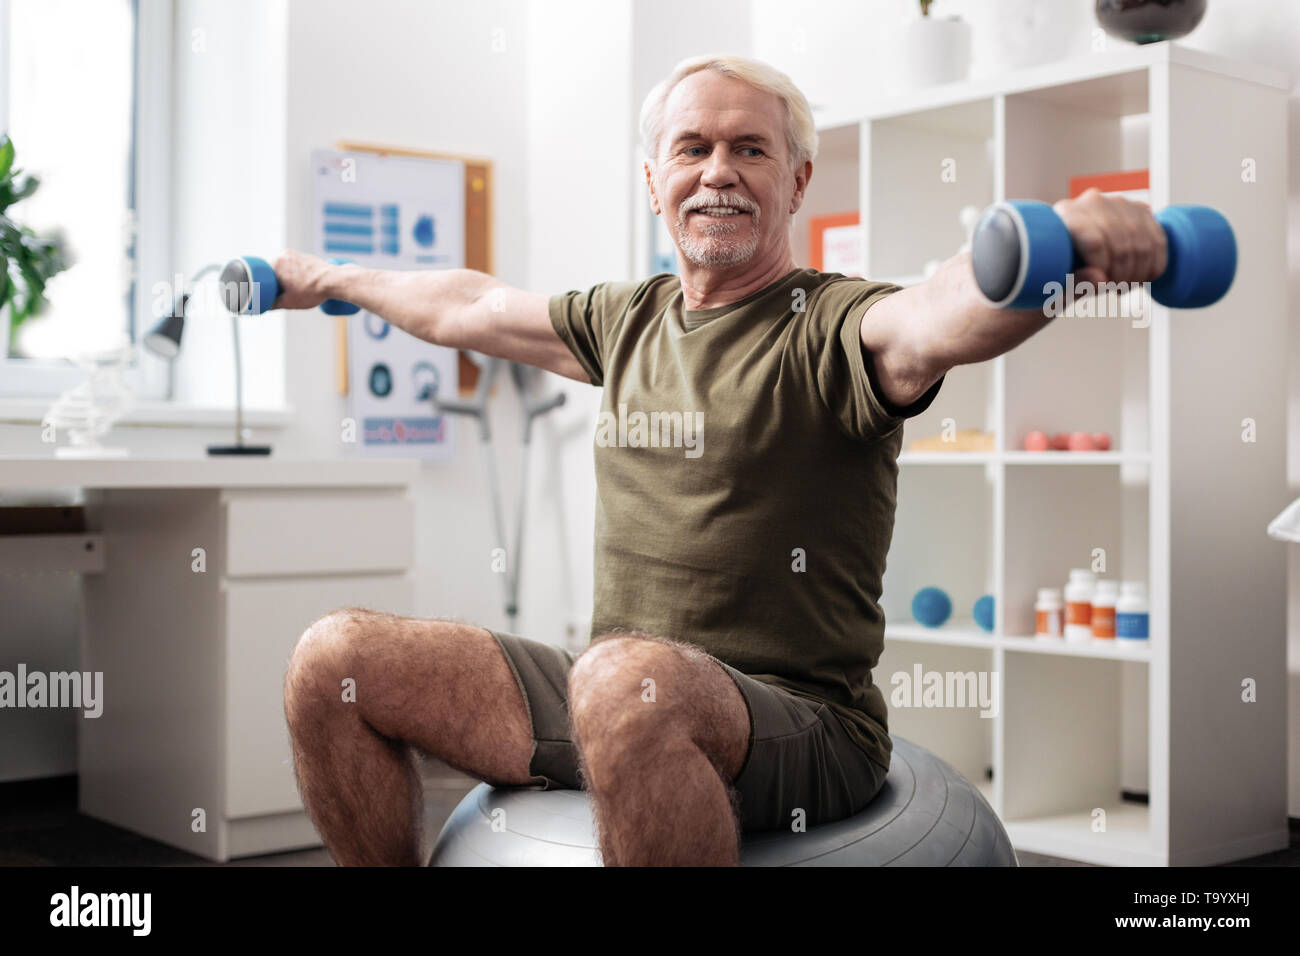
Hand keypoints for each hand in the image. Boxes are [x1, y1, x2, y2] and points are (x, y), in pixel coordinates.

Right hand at [268, 249, 333, 310]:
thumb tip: (265, 306)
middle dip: (277, 282)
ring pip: (287, 268)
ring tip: (294, 290)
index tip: (268, 292)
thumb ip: (273, 304)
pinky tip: (303, 284)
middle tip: (281, 294)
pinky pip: (298, 266)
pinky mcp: (309, 257)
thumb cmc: (310, 291)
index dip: (265, 285)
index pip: (263, 274)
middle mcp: (285, 255)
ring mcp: (298, 254)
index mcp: (276, 263)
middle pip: (275, 270)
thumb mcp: (288, 302)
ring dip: (288, 278)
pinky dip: (298, 274)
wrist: (334, 281)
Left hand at [1052, 188, 1167, 287]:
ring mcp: (1119, 204)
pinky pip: (1158, 239)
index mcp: (1066, 215)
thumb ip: (1076, 283)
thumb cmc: (1057, 275)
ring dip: (1139, 273)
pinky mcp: (1140, 211)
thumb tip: (1102, 279)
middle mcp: (1093, 203)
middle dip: (1123, 274)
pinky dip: (1155, 265)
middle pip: (1120, 241)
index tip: (1103, 285)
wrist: (1071, 259)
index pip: (1095, 240)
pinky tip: (1142, 279)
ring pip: (1142, 241)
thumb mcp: (1059, 285)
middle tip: (1116, 290)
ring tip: (1124, 287)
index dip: (1104, 268)